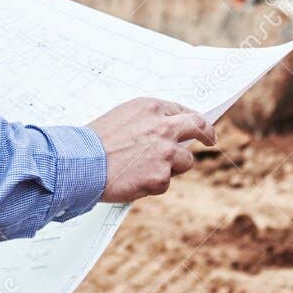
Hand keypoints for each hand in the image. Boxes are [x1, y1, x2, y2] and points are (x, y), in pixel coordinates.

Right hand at [88, 97, 215, 203]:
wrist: (81, 163)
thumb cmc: (95, 141)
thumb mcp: (123, 117)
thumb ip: (148, 120)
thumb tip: (169, 129)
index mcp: (152, 107)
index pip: (183, 110)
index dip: (192, 120)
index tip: (200, 127)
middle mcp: (163, 126)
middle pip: (198, 126)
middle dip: (207, 133)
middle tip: (210, 140)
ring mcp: (165, 152)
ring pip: (184, 161)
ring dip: (171, 167)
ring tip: (142, 169)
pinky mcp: (161, 176)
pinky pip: (165, 182)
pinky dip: (152, 184)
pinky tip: (133, 180)